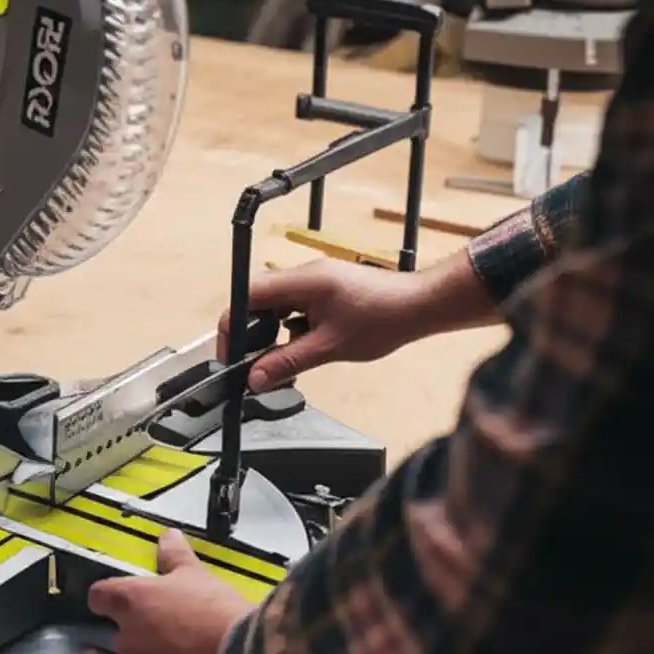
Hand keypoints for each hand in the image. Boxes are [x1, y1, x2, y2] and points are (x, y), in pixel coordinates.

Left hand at [87, 529, 254, 653]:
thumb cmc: (217, 611)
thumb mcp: (196, 574)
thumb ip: (175, 556)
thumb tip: (168, 536)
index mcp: (131, 600)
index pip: (99, 596)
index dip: (108, 597)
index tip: (120, 600)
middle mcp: (126, 636)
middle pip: (115, 631)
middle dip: (134, 630)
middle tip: (163, 627)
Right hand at [218, 259, 431, 391]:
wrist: (421, 306)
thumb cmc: (383, 318)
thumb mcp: (329, 347)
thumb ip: (288, 362)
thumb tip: (256, 378)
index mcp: (301, 281)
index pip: (247, 296)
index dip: (233, 327)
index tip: (232, 355)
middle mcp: (304, 275)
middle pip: (258, 300)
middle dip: (252, 333)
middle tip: (253, 363)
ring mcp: (317, 281)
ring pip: (278, 305)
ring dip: (273, 332)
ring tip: (280, 360)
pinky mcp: (328, 290)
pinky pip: (296, 307)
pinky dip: (292, 328)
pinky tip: (304, 348)